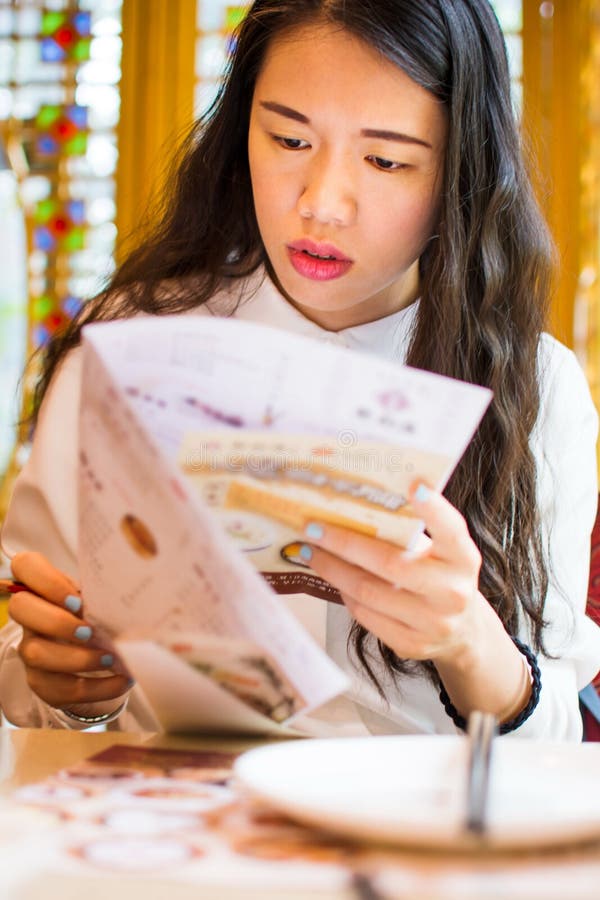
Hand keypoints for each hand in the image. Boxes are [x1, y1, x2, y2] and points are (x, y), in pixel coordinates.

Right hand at [9, 552, 130, 710]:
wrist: (97, 653)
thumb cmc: (98, 614)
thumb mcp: (99, 598)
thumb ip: (104, 592)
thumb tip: (135, 591)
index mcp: (42, 586)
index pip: (24, 566)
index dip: (46, 580)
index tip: (78, 598)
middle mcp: (29, 616)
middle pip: (20, 608)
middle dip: (58, 622)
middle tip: (91, 631)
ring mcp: (30, 649)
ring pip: (37, 653)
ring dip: (78, 658)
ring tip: (112, 659)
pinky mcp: (42, 682)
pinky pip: (62, 688)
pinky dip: (98, 687)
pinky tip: (122, 681)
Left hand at [301, 482, 485, 664]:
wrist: (463, 631)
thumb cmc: (441, 577)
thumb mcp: (440, 552)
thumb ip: (411, 532)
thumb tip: (355, 504)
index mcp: (463, 559)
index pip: (451, 530)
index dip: (434, 509)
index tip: (413, 485)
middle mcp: (452, 592)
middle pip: (391, 563)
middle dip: (345, 542)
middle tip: (314, 527)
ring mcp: (433, 623)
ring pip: (369, 591)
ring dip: (333, 569)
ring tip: (312, 552)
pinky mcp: (412, 645)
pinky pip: (366, 614)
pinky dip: (344, 592)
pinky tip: (333, 577)